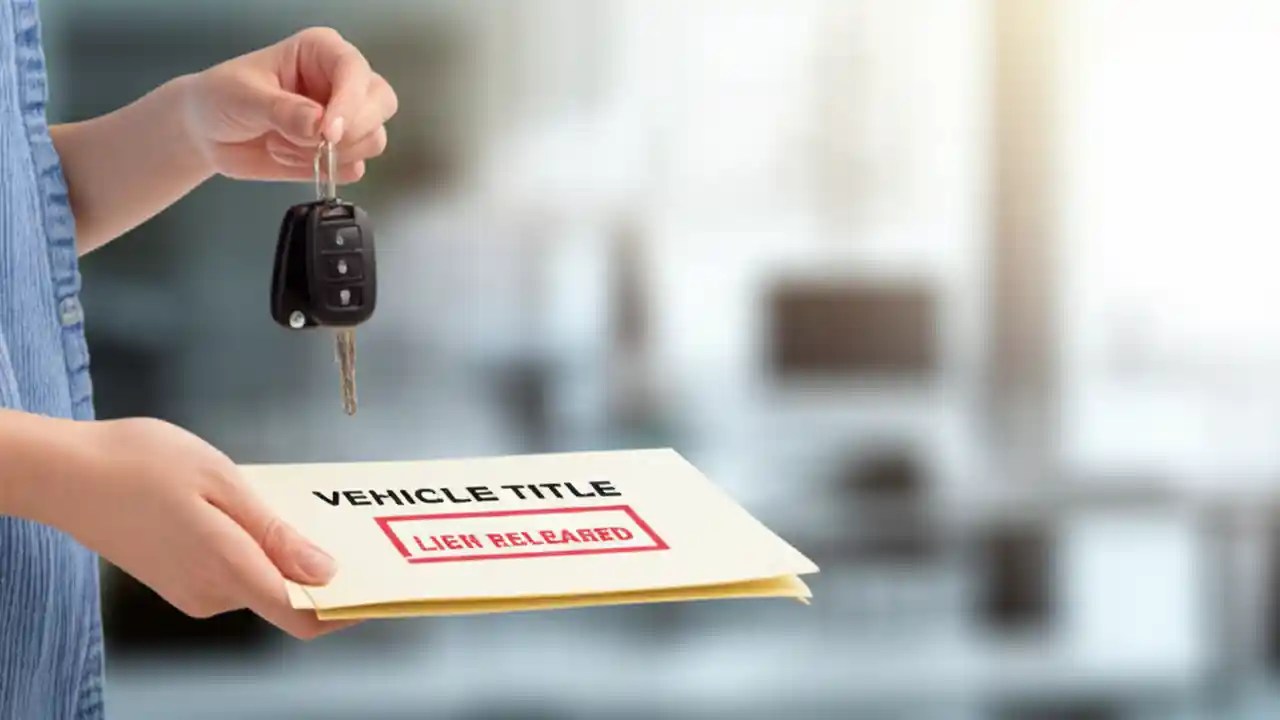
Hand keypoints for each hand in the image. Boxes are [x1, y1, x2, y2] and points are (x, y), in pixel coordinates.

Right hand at [29, 417, 352, 639]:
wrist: (65, 473)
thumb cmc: (138, 465)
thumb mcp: (221, 482)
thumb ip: (275, 533)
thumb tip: (323, 571)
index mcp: (227, 570)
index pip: (301, 616)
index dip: (345, 608)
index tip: (374, 585)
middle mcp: (211, 593)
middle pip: (285, 594)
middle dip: (319, 565)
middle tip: (341, 520)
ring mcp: (192, 590)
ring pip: (260, 579)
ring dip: (283, 550)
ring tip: (290, 500)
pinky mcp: (179, 580)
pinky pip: (234, 570)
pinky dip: (254, 547)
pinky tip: (250, 507)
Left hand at [183, 27, 398, 182]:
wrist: (206, 132)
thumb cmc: (221, 97)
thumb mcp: (244, 96)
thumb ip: (282, 110)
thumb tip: (318, 126)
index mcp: (322, 52)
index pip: (356, 71)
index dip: (350, 102)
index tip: (327, 131)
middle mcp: (341, 83)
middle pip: (381, 105)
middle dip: (349, 131)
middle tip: (312, 140)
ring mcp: (345, 119)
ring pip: (372, 140)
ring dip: (327, 154)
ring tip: (284, 144)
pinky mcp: (341, 153)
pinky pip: (354, 169)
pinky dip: (324, 171)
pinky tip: (290, 157)